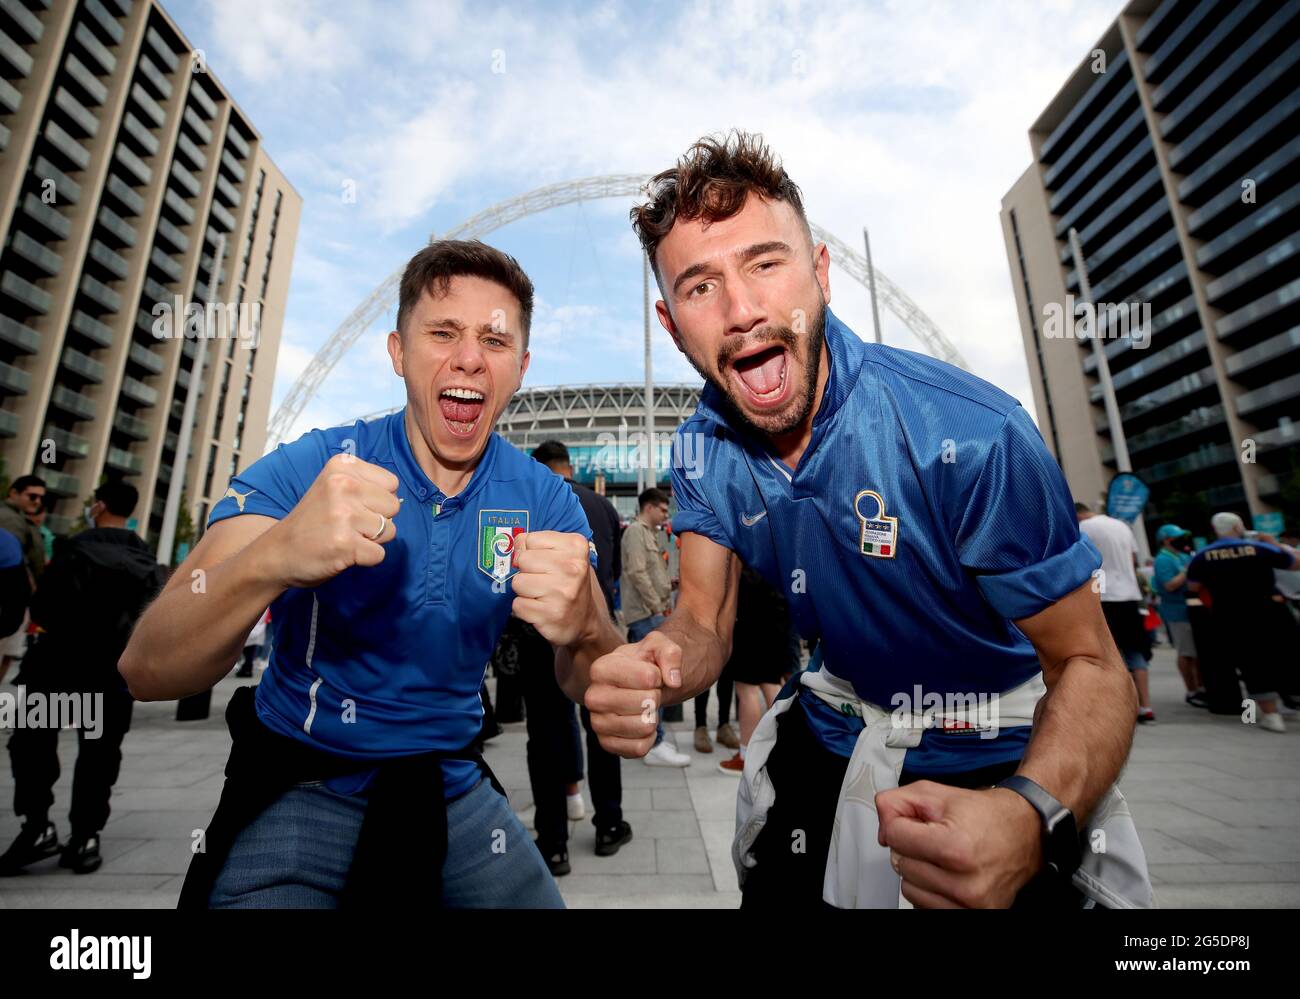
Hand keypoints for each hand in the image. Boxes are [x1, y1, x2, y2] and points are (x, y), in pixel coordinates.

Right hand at [264, 453, 400, 588]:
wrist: (277, 552)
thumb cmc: (313, 520)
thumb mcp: (333, 486)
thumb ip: (364, 484)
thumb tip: (398, 496)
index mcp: (342, 466)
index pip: (391, 483)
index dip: (377, 500)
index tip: (352, 506)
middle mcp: (343, 485)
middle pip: (394, 507)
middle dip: (377, 520)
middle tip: (348, 525)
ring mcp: (344, 515)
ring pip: (390, 531)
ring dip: (371, 540)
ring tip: (345, 537)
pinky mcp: (345, 544)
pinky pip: (379, 554)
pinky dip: (365, 559)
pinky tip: (343, 552)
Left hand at [511, 531, 592, 645]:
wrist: (585, 618)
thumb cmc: (568, 582)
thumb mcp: (562, 553)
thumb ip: (535, 544)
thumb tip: (512, 551)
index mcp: (575, 546)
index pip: (529, 539)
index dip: (530, 551)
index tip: (543, 562)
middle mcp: (572, 568)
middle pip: (522, 560)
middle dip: (526, 571)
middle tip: (543, 580)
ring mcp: (562, 592)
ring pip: (517, 583)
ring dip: (525, 591)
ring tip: (542, 595)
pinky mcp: (550, 614)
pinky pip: (517, 605)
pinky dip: (524, 608)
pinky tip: (541, 609)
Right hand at [584, 630, 681, 756]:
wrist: (643, 684)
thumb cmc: (648, 663)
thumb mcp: (660, 646)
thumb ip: (670, 653)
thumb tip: (673, 680)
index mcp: (601, 668)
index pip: (647, 678)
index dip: (658, 676)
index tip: (650, 673)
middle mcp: (593, 696)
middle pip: (646, 703)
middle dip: (656, 697)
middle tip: (648, 692)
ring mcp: (597, 722)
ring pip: (644, 727)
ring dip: (653, 717)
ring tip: (644, 708)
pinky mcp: (606, 743)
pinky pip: (638, 749)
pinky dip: (649, 739)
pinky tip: (642, 724)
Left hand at [876, 781, 1042, 907]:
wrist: (1026, 832)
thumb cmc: (987, 815)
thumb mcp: (938, 794)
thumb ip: (898, 801)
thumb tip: (882, 822)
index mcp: (955, 847)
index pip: (894, 837)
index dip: (899, 822)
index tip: (914, 821)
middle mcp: (964, 882)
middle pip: (900, 863)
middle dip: (911, 847)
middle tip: (934, 838)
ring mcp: (970, 904)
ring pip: (909, 889)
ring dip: (919, 871)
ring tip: (943, 857)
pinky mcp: (974, 914)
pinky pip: (925, 906)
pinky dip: (930, 890)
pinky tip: (947, 875)